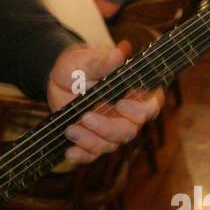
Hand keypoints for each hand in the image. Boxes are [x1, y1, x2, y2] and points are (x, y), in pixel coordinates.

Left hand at [47, 41, 163, 163]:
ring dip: (91, 141)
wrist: (58, 78)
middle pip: (130, 130)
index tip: (121, 105)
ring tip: (70, 129)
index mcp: (133, 91)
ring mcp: (110, 127)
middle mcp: (125, 113)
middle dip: (108, 127)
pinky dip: (82, 156)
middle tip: (86, 116)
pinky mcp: (93, 139)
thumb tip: (118, 53)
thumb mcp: (86, 59)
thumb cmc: (79, 64)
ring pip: (111, 144)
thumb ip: (101, 61)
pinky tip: (70, 152)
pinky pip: (93, 154)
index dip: (141, 110)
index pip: (151, 104)